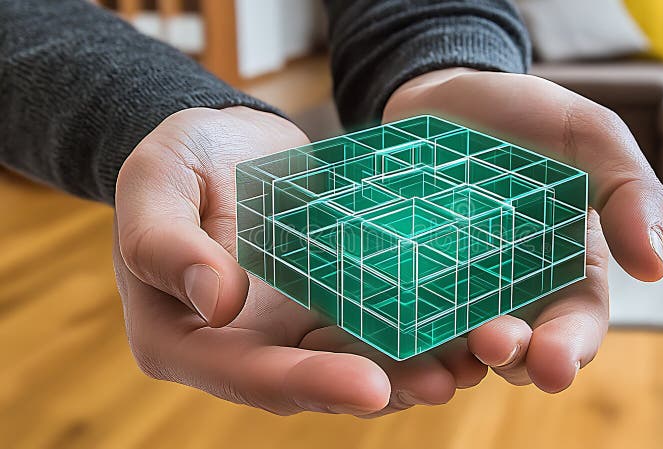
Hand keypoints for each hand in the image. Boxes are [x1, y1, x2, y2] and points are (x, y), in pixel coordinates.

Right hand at [114, 107, 486, 416]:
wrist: (224, 141)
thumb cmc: (175, 162)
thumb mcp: (153, 187)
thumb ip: (165, 244)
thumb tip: (215, 303)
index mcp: (188, 338)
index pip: (251, 376)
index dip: (310, 385)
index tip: (369, 385)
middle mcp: (245, 346)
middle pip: (314, 382)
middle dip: (381, 386)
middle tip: (443, 383)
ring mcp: (291, 327)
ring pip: (354, 359)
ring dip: (412, 367)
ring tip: (469, 363)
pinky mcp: (330, 299)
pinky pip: (373, 318)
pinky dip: (416, 325)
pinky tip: (462, 323)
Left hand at [384, 68, 662, 391]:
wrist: (445, 92)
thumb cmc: (526, 117)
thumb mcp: (590, 138)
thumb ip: (630, 193)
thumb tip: (655, 266)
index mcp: (569, 269)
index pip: (576, 324)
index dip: (569, 349)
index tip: (556, 362)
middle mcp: (515, 291)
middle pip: (521, 348)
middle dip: (515, 359)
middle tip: (497, 344)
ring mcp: (457, 287)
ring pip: (461, 342)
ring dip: (460, 354)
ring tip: (456, 345)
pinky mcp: (408, 276)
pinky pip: (406, 311)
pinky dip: (407, 329)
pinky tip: (399, 329)